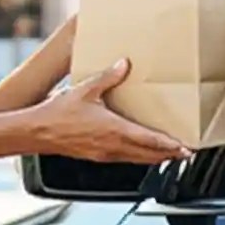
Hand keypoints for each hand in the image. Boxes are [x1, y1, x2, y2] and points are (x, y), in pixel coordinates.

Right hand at [31, 59, 191, 164]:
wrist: (37, 133)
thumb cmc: (58, 114)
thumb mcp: (86, 90)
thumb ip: (109, 77)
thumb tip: (124, 65)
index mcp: (115, 130)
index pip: (151, 141)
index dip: (171, 146)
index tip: (186, 149)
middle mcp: (113, 146)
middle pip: (149, 155)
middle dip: (169, 155)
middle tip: (185, 153)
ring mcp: (105, 154)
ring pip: (138, 160)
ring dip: (155, 158)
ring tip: (169, 154)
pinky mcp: (97, 157)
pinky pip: (125, 159)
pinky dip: (139, 157)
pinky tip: (140, 151)